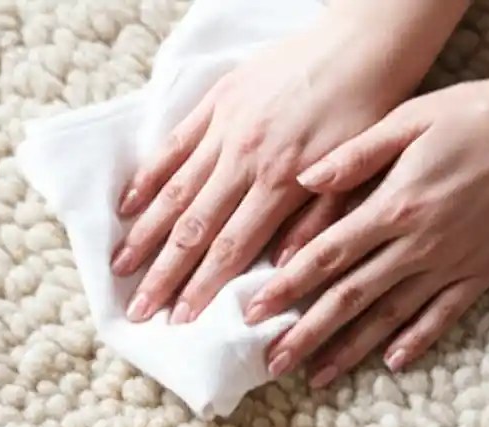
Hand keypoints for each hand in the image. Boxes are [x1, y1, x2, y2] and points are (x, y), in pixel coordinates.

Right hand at [110, 8, 451, 324]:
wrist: (362, 44)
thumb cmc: (368, 110)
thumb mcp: (356, 173)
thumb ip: (317, 222)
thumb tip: (282, 270)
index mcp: (282, 181)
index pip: (232, 248)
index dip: (201, 288)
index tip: (178, 320)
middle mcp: (245, 158)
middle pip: (194, 228)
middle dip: (163, 275)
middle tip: (137, 309)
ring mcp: (226, 129)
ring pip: (176, 190)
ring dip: (146, 233)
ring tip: (121, 266)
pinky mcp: (217, 101)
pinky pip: (175, 143)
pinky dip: (149, 176)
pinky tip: (127, 204)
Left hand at [245, 79, 488, 386]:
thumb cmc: (473, 114)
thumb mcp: (407, 119)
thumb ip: (354, 154)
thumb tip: (303, 180)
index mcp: (394, 205)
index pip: (327, 256)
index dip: (287, 286)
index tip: (254, 312)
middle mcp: (419, 243)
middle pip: (350, 297)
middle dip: (307, 333)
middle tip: (271, 363)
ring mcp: (452, 262)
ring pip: (390, 315)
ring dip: (350, 349)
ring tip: (318, 376)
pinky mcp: (482, 271)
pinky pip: (444, 315)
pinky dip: (417, 340)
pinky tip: (393, 363)